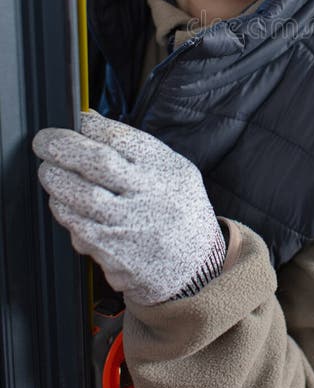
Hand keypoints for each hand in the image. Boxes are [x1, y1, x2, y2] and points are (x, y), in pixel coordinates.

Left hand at [33, 111, 225, 304]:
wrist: (194, 266)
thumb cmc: (180, 210)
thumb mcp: (175, 170)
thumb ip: (135, 146)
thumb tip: (89, 121)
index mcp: (166, 170)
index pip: (121, 138)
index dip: (90, 126)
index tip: (76, 122)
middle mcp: (149, 197)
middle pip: (97, 163)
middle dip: (61, 147)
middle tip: (45, 142)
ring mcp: (130, 228)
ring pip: (80, 198)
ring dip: (56, 181)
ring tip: (50, 171)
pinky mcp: (113, 254)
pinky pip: (78, 229)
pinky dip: (65, 213)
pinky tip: (64, 204)